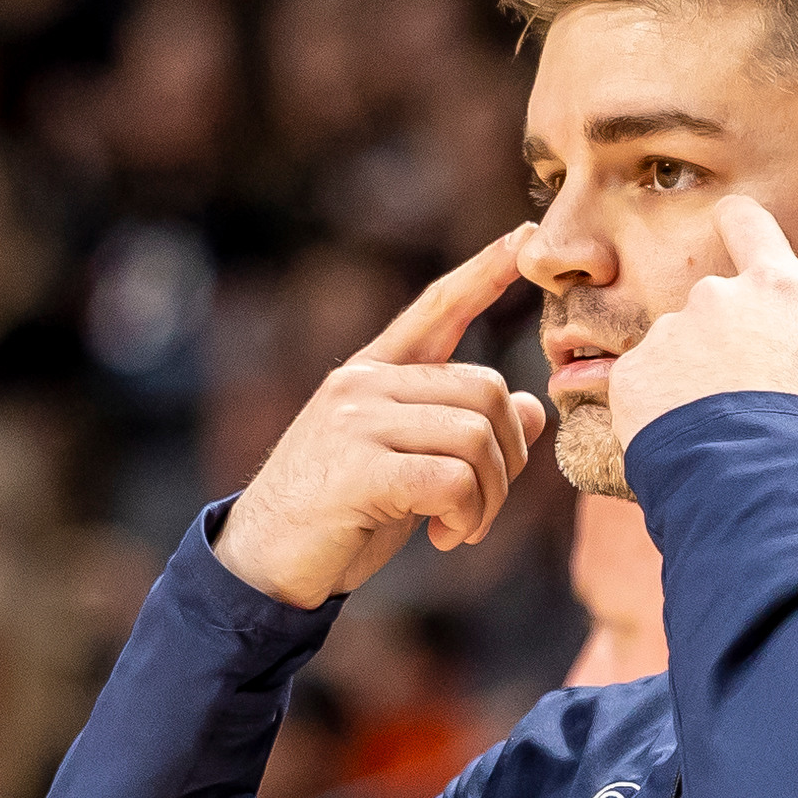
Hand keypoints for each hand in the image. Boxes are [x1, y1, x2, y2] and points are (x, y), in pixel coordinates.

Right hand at [215, 227, 546, 608]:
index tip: (524, 236)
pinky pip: (452, 478)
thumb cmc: (339, 513)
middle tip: (483, 506)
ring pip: (476, 436)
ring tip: (460, 528)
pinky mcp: (358, 468)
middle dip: (508, 457)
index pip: (436, 308)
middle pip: (487, 389)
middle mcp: (363, 384)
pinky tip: (444, 537)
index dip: (483, 273)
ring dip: (488, 497)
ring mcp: (356, 421)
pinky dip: (466, 515)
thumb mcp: (406, 465)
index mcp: (372, 374)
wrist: (263, 562)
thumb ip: (460, 431)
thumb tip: (535, 407)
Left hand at [608, 196, 797, 467]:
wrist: (765, 494)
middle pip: (715, 305)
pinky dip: (657, 410)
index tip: (736, 226)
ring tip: (723, 433)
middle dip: (727, 341)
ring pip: (676, 350)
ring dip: (690, 379)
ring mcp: (668, 337)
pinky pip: (640, 387)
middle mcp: (715, 297)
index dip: (740, 223)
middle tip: (753, 399)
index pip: (747, 222)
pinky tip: (689, 444)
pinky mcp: (632, 380)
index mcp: (777, 287)